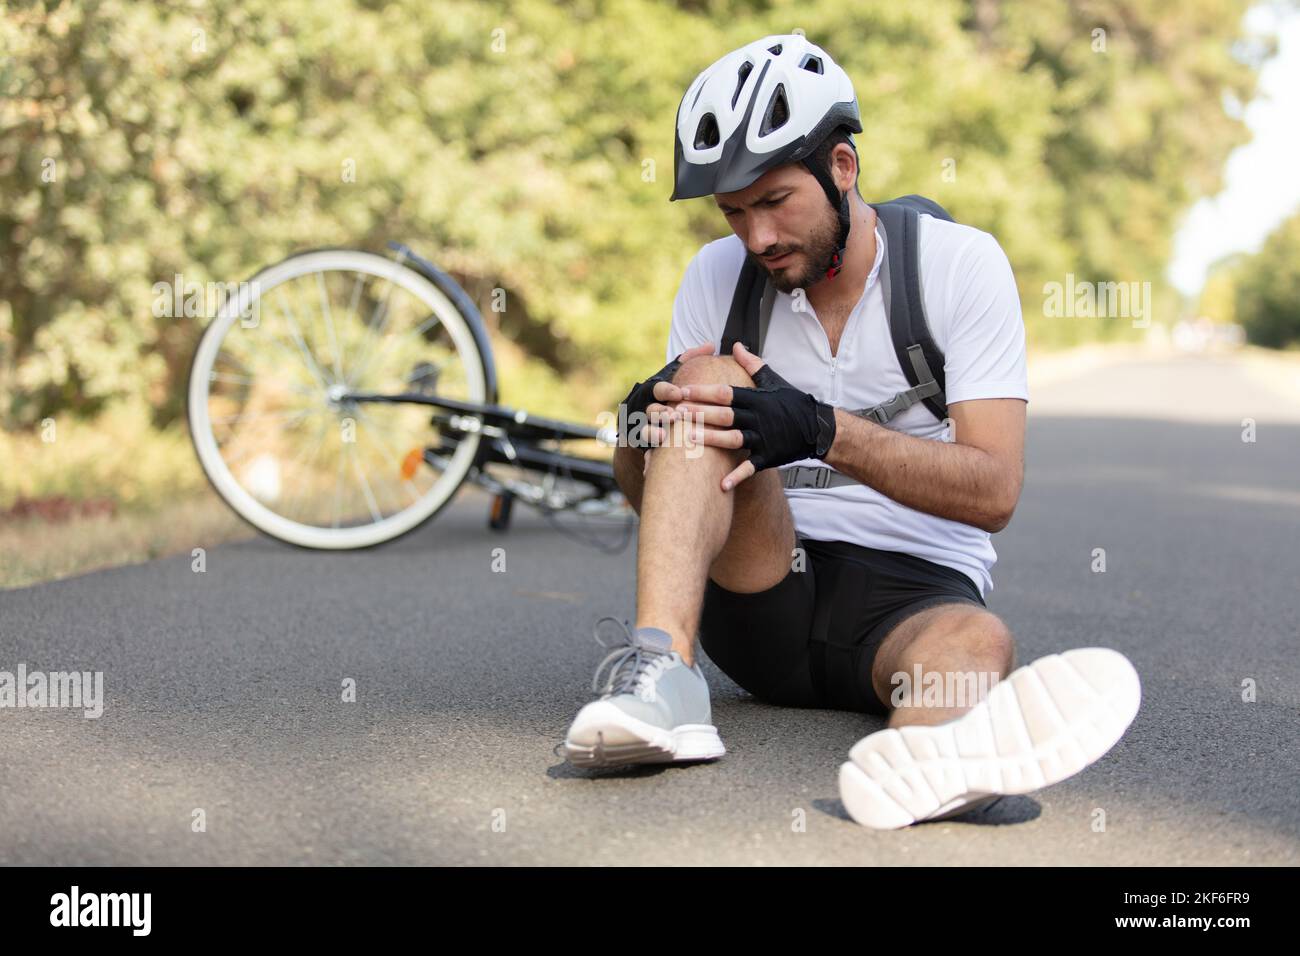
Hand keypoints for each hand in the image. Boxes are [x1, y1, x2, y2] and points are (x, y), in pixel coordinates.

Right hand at [620, 342, 714, 448]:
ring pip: (644, 428)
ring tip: (662, 435)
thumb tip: (711, 345)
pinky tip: (656, 452)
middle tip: (673, 416)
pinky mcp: (640, 443)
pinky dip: (649, 450)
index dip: (668, 391)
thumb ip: (690, 362)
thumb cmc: (669, 397)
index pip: (658, 388)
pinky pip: (643, 447)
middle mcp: (645, 407)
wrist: (650, 424)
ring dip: (652, 431)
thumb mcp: (677, 378)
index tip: (679, 393)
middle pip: (650, 409)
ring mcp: (641, 425)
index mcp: (654, 391)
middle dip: (660, 413)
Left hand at [670, 342, 835, 490]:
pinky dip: (737, 477)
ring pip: (733, 439)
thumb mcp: (774, 380)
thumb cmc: (793, 403)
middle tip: (676, 413)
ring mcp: (763, 438)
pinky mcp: (769, 456)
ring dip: (711, 439)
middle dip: (700, 413)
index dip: (703, 391)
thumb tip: (736, 345)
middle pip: (725, 415)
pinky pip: (751, 468)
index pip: (725, 393)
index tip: (682, 390)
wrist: (818, 428)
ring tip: (689, 439)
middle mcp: (758, 418)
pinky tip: (721, 485)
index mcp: (756, 399)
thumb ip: (752, 364)